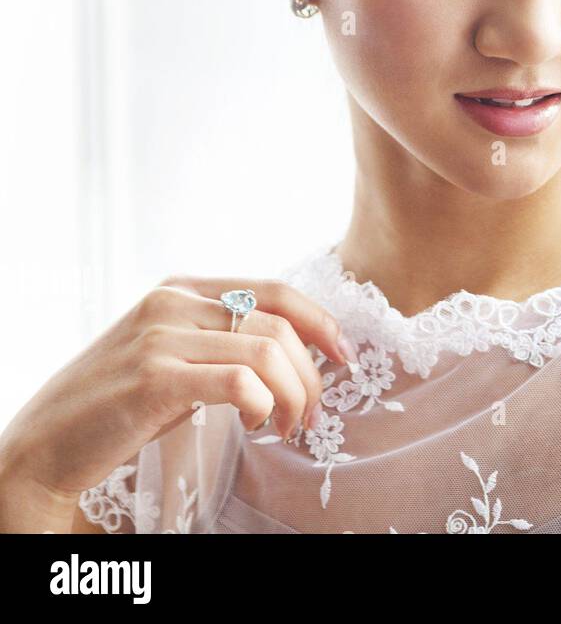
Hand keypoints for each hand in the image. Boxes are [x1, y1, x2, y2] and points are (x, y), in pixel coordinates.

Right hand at [0, 276, 354, 531]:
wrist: (42, 445)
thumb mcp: (174, 356)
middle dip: (312, 373)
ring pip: (268, 350)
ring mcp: (162, 336)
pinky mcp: (154, 378)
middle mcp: (174, 301)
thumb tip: (294, 353)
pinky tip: (259, 426)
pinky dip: (265, 405)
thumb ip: (221, 341)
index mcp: (183, 288)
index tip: (344, 357)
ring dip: (295, 395)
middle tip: (314, 414)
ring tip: (289, 427)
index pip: (277, 290)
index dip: (322, 322)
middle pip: (281, 324)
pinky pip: (240, 381)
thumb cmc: (117, 407)